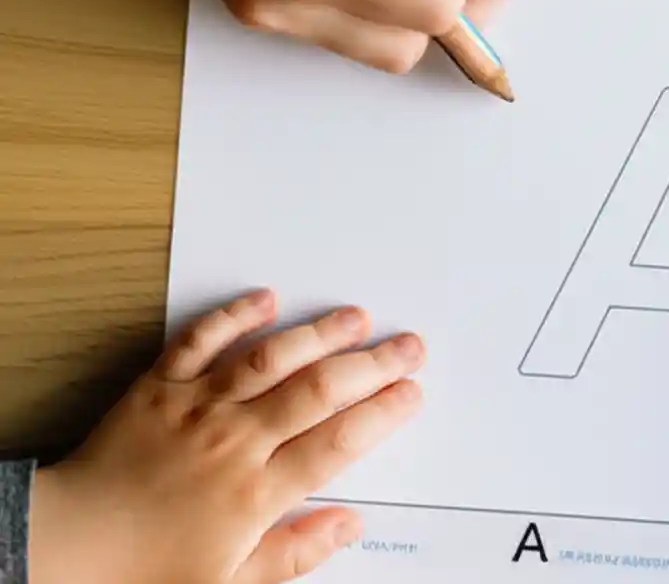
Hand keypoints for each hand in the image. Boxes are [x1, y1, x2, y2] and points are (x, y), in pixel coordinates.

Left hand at [29, 290, 425, 583]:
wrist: (71, 545)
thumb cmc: (146, 567)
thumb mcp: (232, 583)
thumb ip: (296, 554)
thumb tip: (348, 526)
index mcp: (256, 493)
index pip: (338, 444)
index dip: (383, 414)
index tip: (411, 394)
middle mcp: (234, 442)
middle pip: (319, 392)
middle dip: (373, 365)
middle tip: (407, 347)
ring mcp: (197, 408)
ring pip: (271, 359)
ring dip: (319, 334)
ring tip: (355, 318)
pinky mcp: (160, 387)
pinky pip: (201, 341)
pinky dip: (234, 316)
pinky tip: (267, 300)